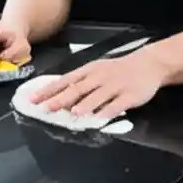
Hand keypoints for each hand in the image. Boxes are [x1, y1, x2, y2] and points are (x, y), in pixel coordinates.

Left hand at [29, 50, 169, 120]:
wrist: (148, 64)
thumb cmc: (117, 70)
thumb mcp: (96, 71)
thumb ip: (79, 83)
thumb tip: (58, 98)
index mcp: (88, 71)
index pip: (65, 81)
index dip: (49, 90)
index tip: (34, 98)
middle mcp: (100, 77)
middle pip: (79, 88)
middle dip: (62, 98)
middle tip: (47, 107)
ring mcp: (115, 86)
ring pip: (98, 96)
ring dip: (85, 104)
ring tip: (73, 112)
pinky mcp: (130, 95)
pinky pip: (118, 104)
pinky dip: (108, 111)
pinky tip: (100, 118)